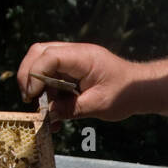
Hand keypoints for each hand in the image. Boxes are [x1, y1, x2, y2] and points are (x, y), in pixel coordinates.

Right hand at [16, 41, 139, 128]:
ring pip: (41, 63)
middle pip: (39, 52)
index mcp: (83, 57)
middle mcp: (75, 53)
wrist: (140, 90)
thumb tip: (47, 115)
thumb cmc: (124, 95)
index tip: (33, 96)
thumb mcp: (98, 106)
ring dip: (37, 86)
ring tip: (43, 110)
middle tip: (29, 99)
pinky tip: (53, 113)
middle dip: (28, 75)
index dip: (34, 74)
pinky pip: (51, 75)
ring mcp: (72, 60)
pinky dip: (47, 92)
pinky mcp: (71, 70)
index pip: (49, 56)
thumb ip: (70, 109)